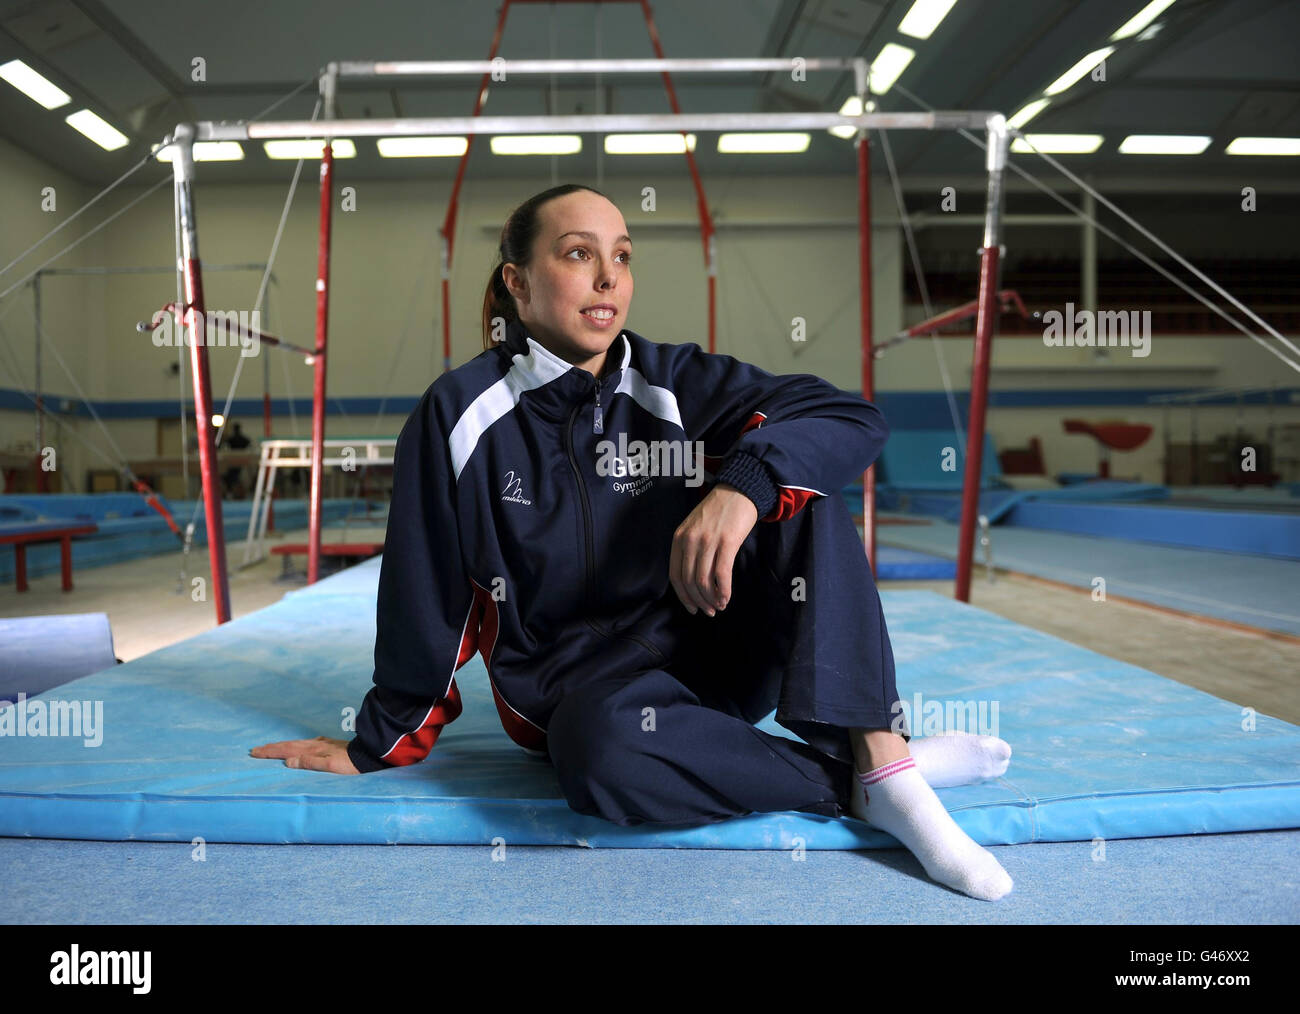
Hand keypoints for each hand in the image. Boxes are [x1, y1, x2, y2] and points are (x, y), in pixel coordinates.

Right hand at [250, 735, 359, 773]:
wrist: (367, 755)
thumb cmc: (350, 764)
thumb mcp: (330, 765)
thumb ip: (309, 763)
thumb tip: (288, 762)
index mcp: (313, 750)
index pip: (286, 750)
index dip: (270, 752)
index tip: (255, 752)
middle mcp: (315, 744)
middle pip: (289, 745)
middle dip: (271, 748)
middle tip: (255, 749)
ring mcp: (322, 743)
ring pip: (296, 744)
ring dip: (282, 746)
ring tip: (271, 747)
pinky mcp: (328, 745)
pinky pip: (305, 744)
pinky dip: (296, 745)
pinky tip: (299, 746)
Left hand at [670, 483, 757, 616]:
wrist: (739, 490)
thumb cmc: (718, 511)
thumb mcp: (694, 527)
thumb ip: (690, 550)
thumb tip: (694, 582)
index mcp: (679, 538)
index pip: (675, 576)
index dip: (683, 597)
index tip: (693, 609)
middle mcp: (690, 541)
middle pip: (689, 581)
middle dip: (699, 602)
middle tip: (709, 612)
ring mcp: (708, 541)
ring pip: (704, 581)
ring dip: (711, 599)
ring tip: (719, 606)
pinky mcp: (727, 542)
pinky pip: (721, 574)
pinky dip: (723, 590)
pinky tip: (727, 598)